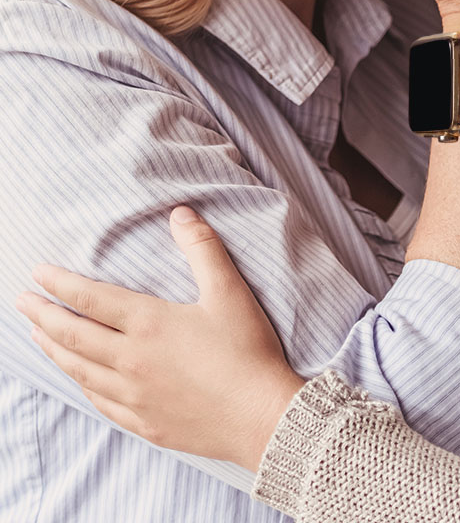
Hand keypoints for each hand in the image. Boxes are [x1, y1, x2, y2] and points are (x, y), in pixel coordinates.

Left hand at [14, 207, 304, 471]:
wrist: (261, 415)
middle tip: (22, 303)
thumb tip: (180, 213)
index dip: (61, 284)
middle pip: (73, 335)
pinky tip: (79, 378)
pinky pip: (99, 400)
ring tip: (39, 336)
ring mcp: (133, 395)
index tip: (38, 273)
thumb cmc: (247, 350)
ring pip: (79, 370)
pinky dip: (81, 383)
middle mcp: (131, 360)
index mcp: (149, 324)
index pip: (91, 299)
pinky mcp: (142, 421)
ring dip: (54, 350)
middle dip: (43, 316)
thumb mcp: (229, 291)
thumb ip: (203, 248)